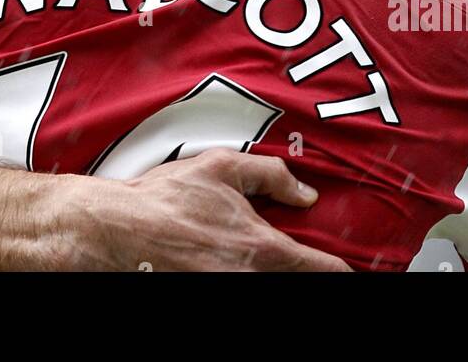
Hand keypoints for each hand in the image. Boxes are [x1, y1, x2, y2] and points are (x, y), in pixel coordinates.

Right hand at [61, 148, 349, 270]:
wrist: (117, 230)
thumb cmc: (165, 198)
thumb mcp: (221, 167)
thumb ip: (271, 175)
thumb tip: (305, 193)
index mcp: (262, 248)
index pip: (322, 269)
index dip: (341, 269)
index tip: (350, 267)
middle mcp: (249, 280)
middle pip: (297, 284)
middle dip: (305, 272)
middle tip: (306, 261)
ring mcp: (225, 293)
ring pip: (270, 290)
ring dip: (275, 276)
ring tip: (257, 258)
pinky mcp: (207, 300)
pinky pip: (241, 295)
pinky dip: (246, 278)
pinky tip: (232, 264)